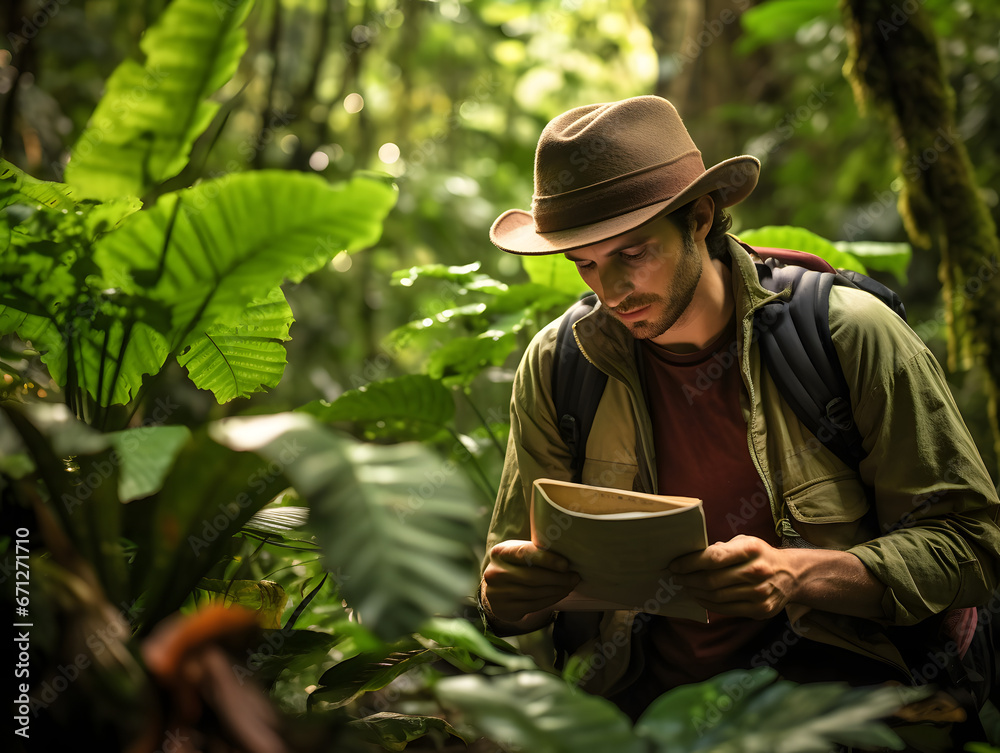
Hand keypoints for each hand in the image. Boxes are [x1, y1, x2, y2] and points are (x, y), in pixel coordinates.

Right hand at [482, 540, 579, 625]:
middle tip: (575, 576)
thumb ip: (535, 552)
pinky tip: (561, 594)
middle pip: (532, 576)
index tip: (566, 564)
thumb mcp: (517, 553)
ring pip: (535, 593)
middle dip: (558, 578)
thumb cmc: (513, 566)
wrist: (493, 590)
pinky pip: (533, 605)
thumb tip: (567, 554)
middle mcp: (495, 572)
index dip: (546, 559)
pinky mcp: (505, 609)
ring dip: (557, 590)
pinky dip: (551, 600)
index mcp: (500, 552)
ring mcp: (498, 593)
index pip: (524, 553)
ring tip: (570, 585)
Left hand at [668, 535, 798, 619]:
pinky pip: (725, 609)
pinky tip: (699, 596)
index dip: (689, 563)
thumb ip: (721, 548)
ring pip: (716, 597)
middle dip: (687, 579)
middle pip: (711, 580)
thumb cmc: (760, 555)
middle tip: (676, 577)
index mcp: (750, 549)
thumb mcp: (744, 542)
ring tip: (685, 586)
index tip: (674, 565)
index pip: (712, 557)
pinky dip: (707, 603)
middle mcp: (756, 571)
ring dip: (695, 592)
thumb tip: (691, 555)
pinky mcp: (759, 610)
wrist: (792, 575)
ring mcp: (759, 593)